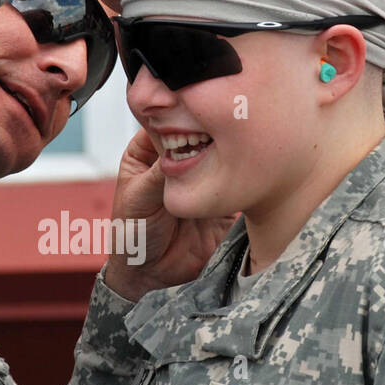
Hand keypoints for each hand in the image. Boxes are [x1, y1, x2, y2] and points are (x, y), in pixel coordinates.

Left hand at [103, 128, 236, 301]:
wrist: (151, 277)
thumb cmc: (132, 236)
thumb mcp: (139, 198)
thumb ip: (161, 171)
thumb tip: (184, 143)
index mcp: (150, 151)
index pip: (171, 120)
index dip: (187, 112)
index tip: (203, 107)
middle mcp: (180, 159)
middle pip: (202, 133)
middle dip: (216, 130)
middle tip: (231, 125)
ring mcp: (205, 177)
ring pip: (223, 155)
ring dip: (234, 151)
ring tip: (244, 145)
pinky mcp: (225, 199)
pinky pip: (240, 183)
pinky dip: (246, 177)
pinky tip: (252, 172)